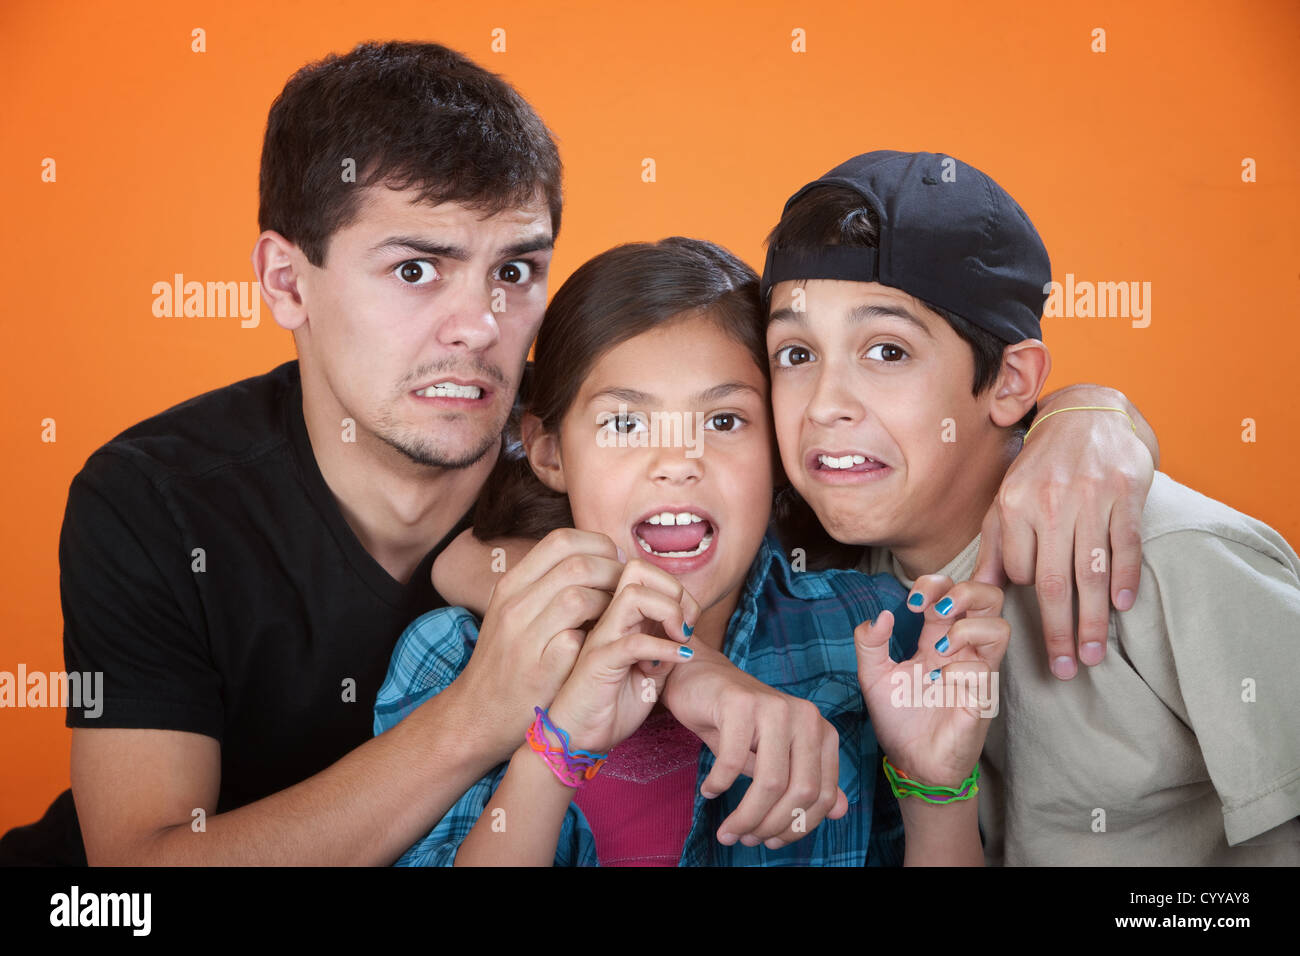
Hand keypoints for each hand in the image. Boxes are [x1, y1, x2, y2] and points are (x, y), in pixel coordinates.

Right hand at [451, 528, 624, 756]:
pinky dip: (599, 636)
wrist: (477, 713)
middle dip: (614, 571)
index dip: (598, 544)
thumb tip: (597, 558)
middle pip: (577, 565)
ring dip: (611, 603)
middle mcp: (514, 607)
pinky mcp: (540, 671)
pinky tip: (608, 642)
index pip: (561, 540)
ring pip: (580, 598)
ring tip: (621, 614)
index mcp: (510, 585)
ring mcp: (525, 639)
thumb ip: (546, 584)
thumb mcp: (515, 611)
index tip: (615, 561)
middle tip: (628, 588)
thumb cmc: (507, 660)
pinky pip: (577, 640)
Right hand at [546, 559, 698, 753]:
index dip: (676, 590)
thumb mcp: (649, 677)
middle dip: (674, 591)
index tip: (689, 624)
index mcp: (618, 619)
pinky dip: (664, 647)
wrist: (576, 739)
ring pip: (634, 595)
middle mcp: (608, 621)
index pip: (645, 575)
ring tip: (681, 638)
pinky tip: (679, 660)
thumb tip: (684, 638)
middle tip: (687, 626)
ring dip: (668, 611)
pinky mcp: (598, 663)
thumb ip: (663, 653)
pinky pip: (634, 642)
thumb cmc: (609, 707)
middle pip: (638, 571)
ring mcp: (601, 639)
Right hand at [661, 643, 847, 849]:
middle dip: (770, 825)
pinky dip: (719, 784)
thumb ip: (806, 781)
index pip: (822, 794)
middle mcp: (805, 716)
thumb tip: (840, 812)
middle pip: (799, 791)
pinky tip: (709, 791)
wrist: (700, 679)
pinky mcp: (741, 703)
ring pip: (770, 781)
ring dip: (745, 815)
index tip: (772, 842)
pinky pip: (734, 761)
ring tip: (727, 829)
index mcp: (820, 731)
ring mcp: (775, 707)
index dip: (798, 826)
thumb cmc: (737, 723)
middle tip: (744, 839)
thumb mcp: (774, 756)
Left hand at [855, 576, 1008, 788]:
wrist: (911, 764)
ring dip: (968, 628)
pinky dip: (959, 670)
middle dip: (967, 591)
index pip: (954, 592)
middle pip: (991, 598)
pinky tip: (938, 682)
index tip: (911, 601)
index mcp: (939, 639)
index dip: (937, 584)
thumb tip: (882, 614)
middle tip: (937, 610)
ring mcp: (976, 674)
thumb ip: (869, 643)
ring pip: (1000, 629)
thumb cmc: (899, 719)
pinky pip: (984, 672)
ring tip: (939, 647)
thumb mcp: (873, 676)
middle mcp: (963, 651)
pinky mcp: (981, 701)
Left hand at [972, 396, 1152, 678]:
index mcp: (1014, 505)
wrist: (1088, 416)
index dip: (1024, 599)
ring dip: (1093, 619)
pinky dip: (1126, 579)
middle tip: (1064, 670)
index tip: (1033, 628)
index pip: (1018, 570)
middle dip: (1058, 630)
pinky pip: (1126, 546)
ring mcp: (1092, 499)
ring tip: (1092, 655)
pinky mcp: (1127, 494)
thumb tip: (977, 593)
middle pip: (1054, 580)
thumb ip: (995, 545)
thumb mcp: (1006, 498)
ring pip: (1092, 571)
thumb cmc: (1041, 467)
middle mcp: (1051, 503)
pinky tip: (1122, 608)